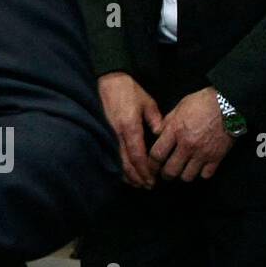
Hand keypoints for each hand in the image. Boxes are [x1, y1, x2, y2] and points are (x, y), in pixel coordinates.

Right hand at [97, 71, 162, 187]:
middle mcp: (117, 133)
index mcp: (130, 127)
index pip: (137, 155)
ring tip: (137, 182)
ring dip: (127, 174)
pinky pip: (111, 153)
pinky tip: (124, 171)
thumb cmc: (129, 91)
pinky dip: (118, 165)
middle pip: (126, 162)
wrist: (108, 80)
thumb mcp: (148, 103)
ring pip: (116, 160)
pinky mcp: (104, 131)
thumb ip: (156, 120)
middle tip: (146, 186)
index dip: (145, 170)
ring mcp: (108, 133)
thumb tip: (161, 135)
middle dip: (137, 177)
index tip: (152, 180)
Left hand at [149, 86, 233, 181]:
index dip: (151, 164)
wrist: (228, 105)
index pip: (157, 154)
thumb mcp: (178, 108)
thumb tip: (156, 134)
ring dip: (182, 176)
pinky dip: (201, 174)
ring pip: (188, 176)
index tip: (150, 166)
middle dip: (164, 174)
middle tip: (164, 173)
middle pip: (170, 170)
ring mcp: (203, 153)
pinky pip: (206, 175)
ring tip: (181, 171)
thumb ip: (167, 123)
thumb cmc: (202, 103)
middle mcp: (187, 145)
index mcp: (175, 131)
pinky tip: (198, 168)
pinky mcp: (217, 157)